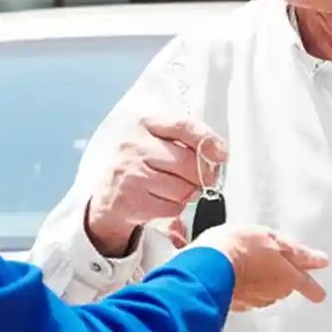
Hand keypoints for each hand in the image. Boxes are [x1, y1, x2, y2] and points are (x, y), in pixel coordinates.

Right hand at [85, 116, 225, 256]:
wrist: (110, 194)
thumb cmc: (143, 164)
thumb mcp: (160, 141)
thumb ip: (188, 140)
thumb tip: (218, 154)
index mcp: (145, 123)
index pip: (183, 126)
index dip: (207, 140)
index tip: (221, 154)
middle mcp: (134, 144)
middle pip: (187, 162)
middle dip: (201, 176)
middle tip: (200, 180)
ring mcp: (130, 171)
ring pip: (183, 188)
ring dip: (187, 194)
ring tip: (173, 189)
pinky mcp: (130, 198)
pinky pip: (172, 207)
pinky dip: (174, 208)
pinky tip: (161, 200)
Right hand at [191, 225, 327, 311]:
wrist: (208, 265)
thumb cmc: (239, 247)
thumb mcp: (272, 238)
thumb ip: (297, 252)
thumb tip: (320, 260)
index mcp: (287, 276)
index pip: (307, 285)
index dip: (314, 288)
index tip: (319, 293)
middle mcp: (274, 292)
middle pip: (285, 287)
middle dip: (282, 277)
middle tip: (274, 263)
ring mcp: (255, 299)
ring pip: (265, 291)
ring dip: (262, 281)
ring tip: (251, 265)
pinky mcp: (236, 303)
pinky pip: (246, 295)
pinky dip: (245, 286)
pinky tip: (237, 275)